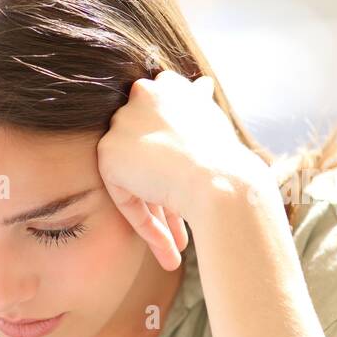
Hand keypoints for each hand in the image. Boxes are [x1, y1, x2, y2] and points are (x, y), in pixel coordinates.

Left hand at [96, 70, 271, 270]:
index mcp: (167, 86)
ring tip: (177, 248)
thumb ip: (198, 105)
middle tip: (186, 227)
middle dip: (166, 194)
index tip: (194, 181)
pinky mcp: (108, 155)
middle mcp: (142, 97)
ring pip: (138, 181)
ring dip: (160, 218)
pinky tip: (169, 251)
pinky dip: (146, 226)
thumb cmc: (228, 159)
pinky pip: (125, 198)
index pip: (164, 131)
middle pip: (149, 157)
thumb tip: (201, 85)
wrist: (220, 179)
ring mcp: (123, 125)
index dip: (177, 161)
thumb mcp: (214, 120)